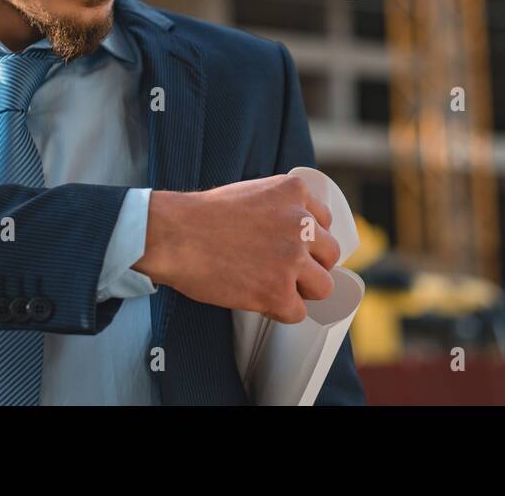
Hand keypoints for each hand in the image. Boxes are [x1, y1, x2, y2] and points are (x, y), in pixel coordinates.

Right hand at [132, 172, 339, 323]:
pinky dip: (280, 311)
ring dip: (302, 290)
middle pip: (330, 254)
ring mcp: (292, 258)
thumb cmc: (201, 215)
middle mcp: (301, 223)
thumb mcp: (251, 192)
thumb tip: (291, 231)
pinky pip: (298, 312)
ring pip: (323, 286)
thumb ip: (279, 206)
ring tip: (275, 288)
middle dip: (311, 265)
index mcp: (294, 193)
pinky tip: (260, 301)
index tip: (296, 248)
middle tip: (286, 270)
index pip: (325, 222)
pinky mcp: (279, 291)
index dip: (310, 239)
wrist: (175, 234)